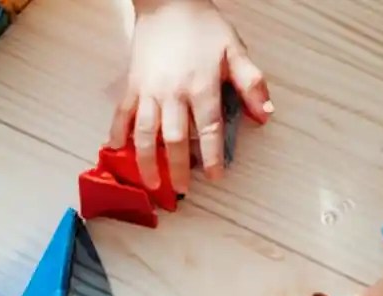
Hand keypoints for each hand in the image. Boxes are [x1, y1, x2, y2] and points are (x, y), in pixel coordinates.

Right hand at [109, 0, 272, 193]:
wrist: (167, 1)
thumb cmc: (203, 26)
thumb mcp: (234, 49)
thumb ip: (251, 83)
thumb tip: (265, 114)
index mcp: (201, 86)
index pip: (209, 129)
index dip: (213, 156)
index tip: (215, 177)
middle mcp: (173, 92)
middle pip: (175, 139)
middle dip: (178, 168)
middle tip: (181, 191)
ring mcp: (149, 90)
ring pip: (145, 133)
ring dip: (147, 162)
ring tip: (151, 183)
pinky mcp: (132, 85)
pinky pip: (122, 115)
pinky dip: (118, 135)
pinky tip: (117, 152)